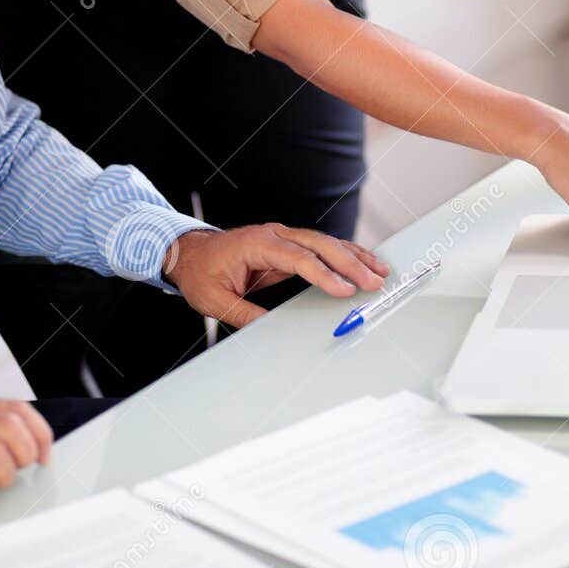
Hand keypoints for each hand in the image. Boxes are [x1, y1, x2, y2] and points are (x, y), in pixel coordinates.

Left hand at [164, 224, 389, 326]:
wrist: (188, 253)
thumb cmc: (200, 273)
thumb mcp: (215, 300)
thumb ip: (245, 314)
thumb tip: (272, 332)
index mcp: (257, 244)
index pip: (298, 258)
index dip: (324, 274)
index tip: (345, 289)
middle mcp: (274, 235)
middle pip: (319, 245)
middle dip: (350, 263)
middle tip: (374, 281)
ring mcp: (283, 237)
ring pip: (325, 242)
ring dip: (354, 255)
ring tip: (380, 270)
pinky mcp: (288, 245)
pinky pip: (320, 247)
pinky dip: (343, 254)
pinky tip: (362, 262)